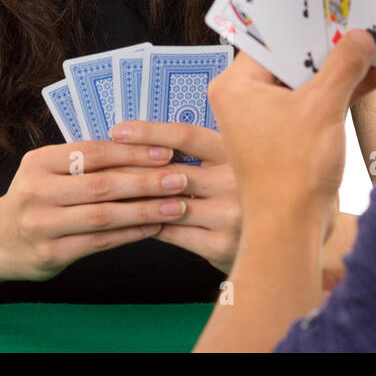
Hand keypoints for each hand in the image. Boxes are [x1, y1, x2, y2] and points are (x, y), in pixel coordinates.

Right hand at [0, 140, 181, 281]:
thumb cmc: (38, 197)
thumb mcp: (50, 171)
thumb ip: (87, 161)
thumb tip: (147, 146)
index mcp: (39, 163)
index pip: (93, 152)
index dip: (132, 152)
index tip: (167, 152)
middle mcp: (36, 192)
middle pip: (101, 185)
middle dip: (146, 181)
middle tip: (181, 179)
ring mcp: (41, 225)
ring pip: (103, 216)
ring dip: (145, 210)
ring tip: (177, 206)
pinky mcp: (50, 254)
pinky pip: (99, 242)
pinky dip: (130, 234)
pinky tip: (155, 228)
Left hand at [107, 121, 240, 273]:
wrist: (281, 245)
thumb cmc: (247, 200)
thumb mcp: (237, 168)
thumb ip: (207, 156)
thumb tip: (152, 143)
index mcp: (238, 153)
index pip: (187, 135)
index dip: (150, 131)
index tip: (117, 129)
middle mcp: (237, 181)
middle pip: (170, 170)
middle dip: (129, 167)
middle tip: (94, 164)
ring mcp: (229, 214)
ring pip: (165, 202)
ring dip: (132, 197)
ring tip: (102, 192)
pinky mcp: (219, 245)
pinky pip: (170, 230)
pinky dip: (145, 222)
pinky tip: (126, 218)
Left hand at [206, 30, 375, 223]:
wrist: (293, 229)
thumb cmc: (293, 172)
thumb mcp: (323, 107)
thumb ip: (344, 66)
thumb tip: (361, 37)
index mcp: (237, 85)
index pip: (273, 38)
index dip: (305, 21)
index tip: (334, 5)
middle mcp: (246, 98)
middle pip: (293, 56)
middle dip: (329, 44)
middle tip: (358, 20)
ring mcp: (268, 117)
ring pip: (308, 79)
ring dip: (342, 68)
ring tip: (375, 46)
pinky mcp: (289, 134)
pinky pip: (316, 101)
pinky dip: (342, 92)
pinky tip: (375, 76)